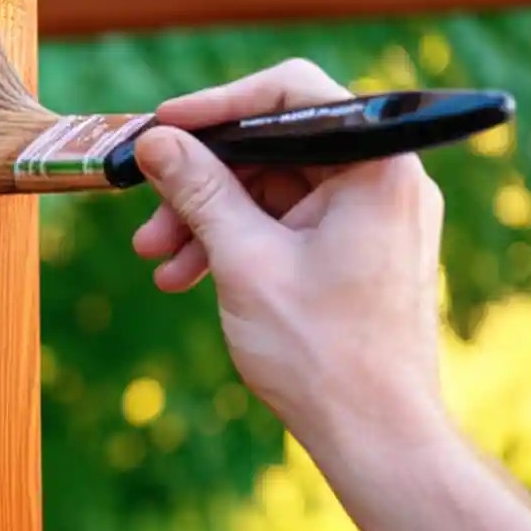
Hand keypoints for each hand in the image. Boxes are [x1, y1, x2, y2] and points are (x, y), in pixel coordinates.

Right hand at [130, 58, 445, 446]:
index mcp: (376, 166)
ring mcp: (370, 216)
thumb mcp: (244, 259)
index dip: (218, 105)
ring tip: (158, 260)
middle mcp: (383, 180)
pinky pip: (284, 224)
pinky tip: (187, 275)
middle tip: (147, 213)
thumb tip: (156, 141)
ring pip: (271, 189)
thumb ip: (198, 188)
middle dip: (201, 180)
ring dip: (208, 218)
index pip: (292, 93)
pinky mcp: (355, 249)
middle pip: (273, 146)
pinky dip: (236, 242)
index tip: (162, 127)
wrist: (375, 437)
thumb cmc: (322, 353)